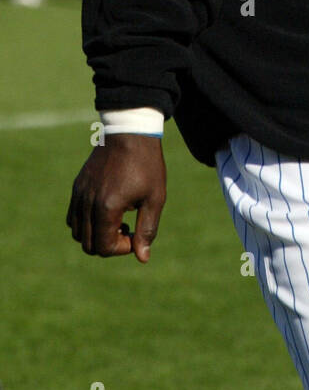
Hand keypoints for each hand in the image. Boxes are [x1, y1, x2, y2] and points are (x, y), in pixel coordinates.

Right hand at [66, 134, 165, 260]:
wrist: (130, 132)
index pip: (104, 248)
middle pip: (88, 245)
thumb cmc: (147, 165)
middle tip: (128, 228)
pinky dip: (86, 222)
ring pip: (77, 233)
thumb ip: (147, 229)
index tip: (137, 233)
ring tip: (117, 219)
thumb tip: (142, 257)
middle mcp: (87, 203)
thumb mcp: (155, 198)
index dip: (123, 249)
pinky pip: (73, 217)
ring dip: (96, 234)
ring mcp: (79, 194)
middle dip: (109, 245)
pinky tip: (106, 209)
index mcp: (107, 207)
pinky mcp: (77, 187)